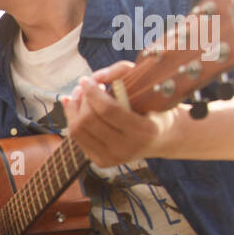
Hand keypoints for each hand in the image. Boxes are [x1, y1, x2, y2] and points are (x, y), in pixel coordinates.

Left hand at [61, 61, 175, 166]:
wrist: (161, 138)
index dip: (92, 92)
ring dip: (73, 108)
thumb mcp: (147, 86)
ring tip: (79, 94)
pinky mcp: (101, 162)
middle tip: (84, 87)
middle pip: (88, 121)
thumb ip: (123, 72)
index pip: (107, 110)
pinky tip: (76, 106)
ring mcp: (113, 158)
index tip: (87, 80)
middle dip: (82, 99)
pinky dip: (72, 119)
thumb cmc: (153, 107)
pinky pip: (77, 138)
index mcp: (144, 131)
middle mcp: (127, 148)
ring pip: (78, 131)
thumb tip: (95, 77)